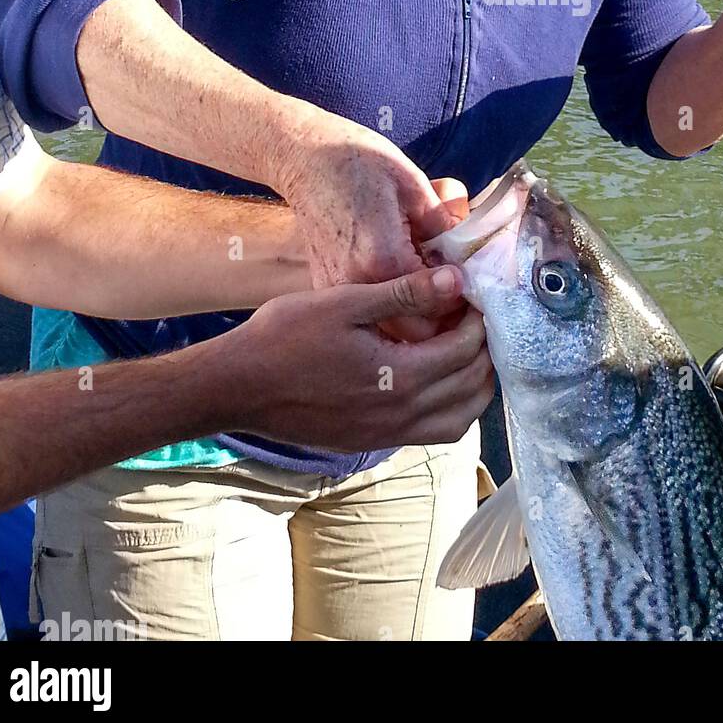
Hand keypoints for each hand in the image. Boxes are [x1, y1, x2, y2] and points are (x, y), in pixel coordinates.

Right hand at [227, 264, 494, 450]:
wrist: (237, 386)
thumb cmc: (285, 336)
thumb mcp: (345, 302)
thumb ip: (404, 294)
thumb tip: (456, 280)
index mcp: (401, 377)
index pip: (466, 349)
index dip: (479, 319)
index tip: (475, 294)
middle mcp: (403, 415)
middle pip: (473, 388)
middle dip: (484, 350)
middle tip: (478, 318)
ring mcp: (389, 434)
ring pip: (460, 419)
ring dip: (475, 385)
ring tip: (467, 348)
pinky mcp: (375, 441)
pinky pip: (434, 432)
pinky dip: (452, 408)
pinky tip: (439, 377)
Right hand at [275, 113, 464, 339]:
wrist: (304, 156)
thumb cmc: (359, 162)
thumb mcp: (413, 186)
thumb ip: (444, 228)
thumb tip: (469, 258)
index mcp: (383, 261)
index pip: (435, 311)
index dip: (462, 306)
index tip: (477, 289)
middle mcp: (357, 285)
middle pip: (413, 333)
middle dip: (441, 320)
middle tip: (462, 294)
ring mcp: (337, 290)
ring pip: (390, 330)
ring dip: (417, 319)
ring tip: (437, 290)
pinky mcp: (327, 287)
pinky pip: (369, 316)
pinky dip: (393, 309)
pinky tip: (406, 281)